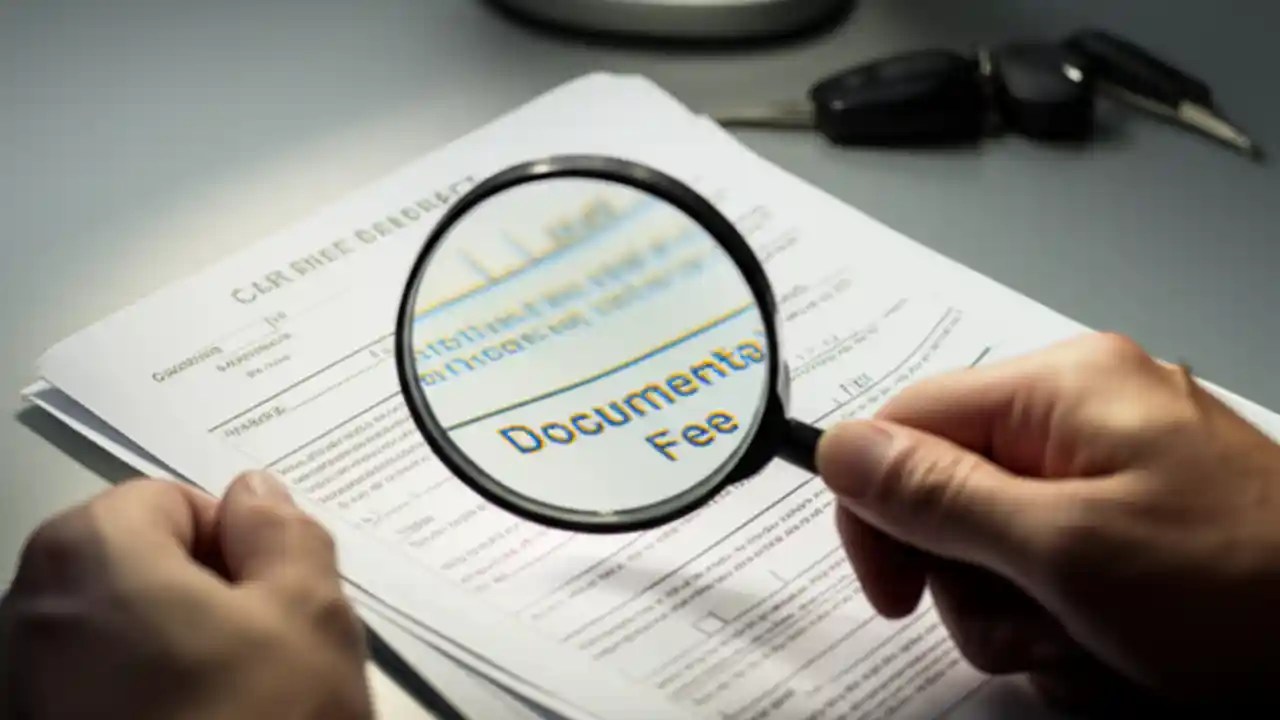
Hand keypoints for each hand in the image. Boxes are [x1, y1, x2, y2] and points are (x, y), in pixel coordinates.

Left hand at [1, 472, 371, 719]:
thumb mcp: (308, 613)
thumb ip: (284, 531)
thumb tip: (255, 495)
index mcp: (91, 553)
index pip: (174, 502)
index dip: (235, 548)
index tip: (268, 605)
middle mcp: (31, 613)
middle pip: (142, 569)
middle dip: (210, 602)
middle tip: (264, 658)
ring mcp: (23, 686)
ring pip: (127, 637)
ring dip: (186, 659)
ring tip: (240, 710)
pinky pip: (105, 695)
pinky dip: (154, 706)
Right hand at [816, 332, 1279, 711]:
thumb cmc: (1246, 590)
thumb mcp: (1065, 550)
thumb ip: (939, 495)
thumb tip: (841, 450)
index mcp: (1063, 387)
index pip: (907, 422)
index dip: (877, 509)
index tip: (891, 591)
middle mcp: (1084, 415)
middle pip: (947, 490)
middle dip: (971, 579)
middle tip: (1027, 623)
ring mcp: (1114, 472)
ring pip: (993, 546)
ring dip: (1020, 615)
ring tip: (1088, 646)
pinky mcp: (1135, 524)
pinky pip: (1049, 569)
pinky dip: (1064, 624)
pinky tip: (1116, 654)